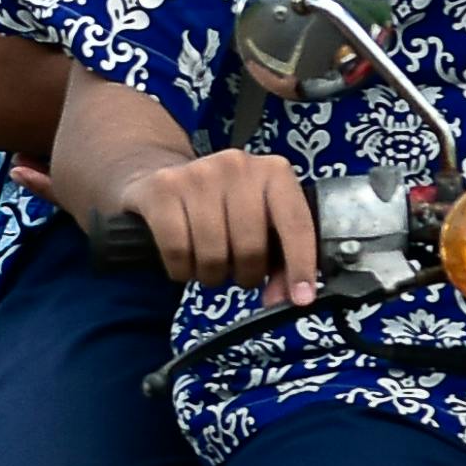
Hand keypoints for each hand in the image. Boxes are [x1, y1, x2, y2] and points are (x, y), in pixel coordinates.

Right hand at [121, 144, 321, 300]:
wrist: (164, 174)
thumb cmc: (223, 207)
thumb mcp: (261, 225)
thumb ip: (282, 263)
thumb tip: (288, 298)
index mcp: (274, 172)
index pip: (296, 222)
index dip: (301, 264)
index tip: (301, 299)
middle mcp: (238, 166)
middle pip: (251, 247)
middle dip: (246, 274)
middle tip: (237, 270)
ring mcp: (198, 174)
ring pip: (213, 254)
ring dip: (211, 274)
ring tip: (210, 263)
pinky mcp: (163, 189)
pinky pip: (177, 251)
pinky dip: (181, 270)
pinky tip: (184, 260)